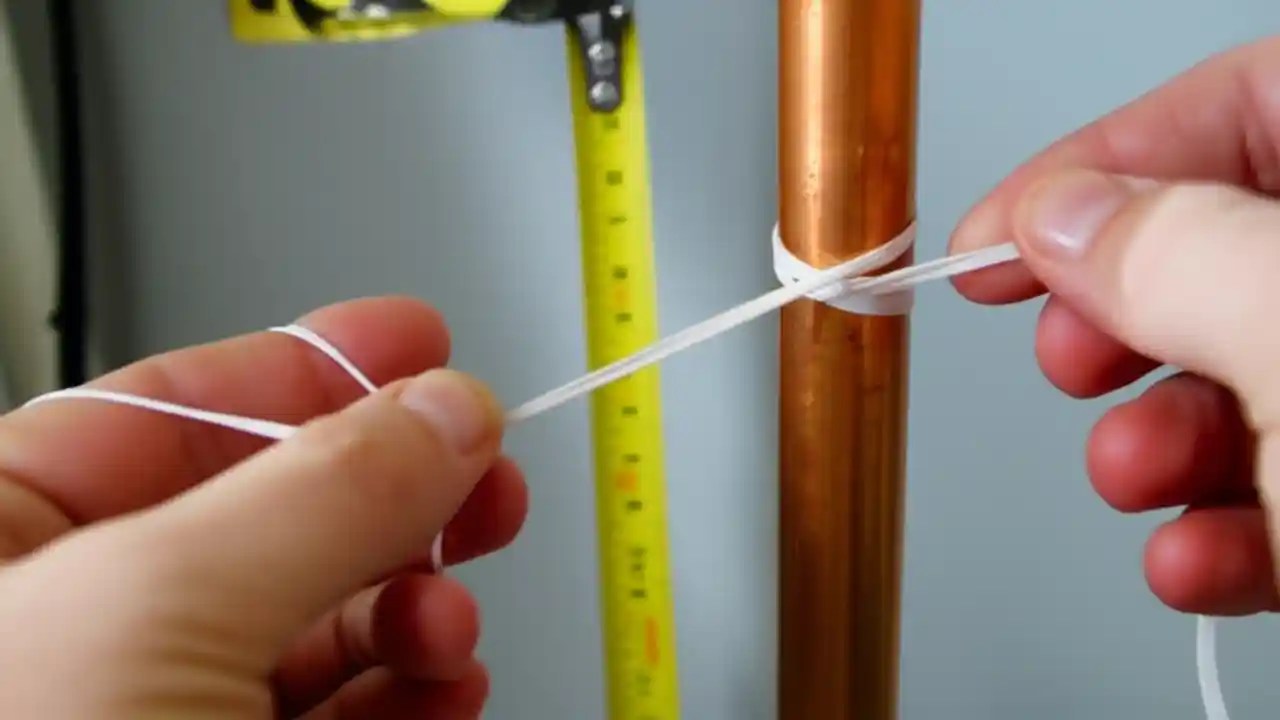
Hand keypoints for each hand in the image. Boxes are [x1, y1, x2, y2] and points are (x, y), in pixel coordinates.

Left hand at [0, 297, 527, 717]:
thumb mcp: (163, 609)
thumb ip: (319, 495)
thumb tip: (442, 412)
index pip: (161, 414)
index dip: (305, 368)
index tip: (416, 339)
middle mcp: (76, 630)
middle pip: (270, 515)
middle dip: (396, 493)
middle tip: (480, 465)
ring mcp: (155, 711)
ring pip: (316, 622)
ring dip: (414, 608)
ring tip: (448, 617)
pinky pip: (341, 715)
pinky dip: (411, 691)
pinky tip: (446, 681)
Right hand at [951, 37, 1279, 615]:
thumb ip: (1169, 256)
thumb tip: (1061, 220)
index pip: (1249, 100)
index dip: (1109, 157)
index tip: (1000, 230)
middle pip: (1224, 247)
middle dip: (1121, 320)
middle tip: (1070, 351)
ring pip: (1243, 379)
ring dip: (1153, 444)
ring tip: (1128, 474)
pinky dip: (1220, 531)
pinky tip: (1193, 559)